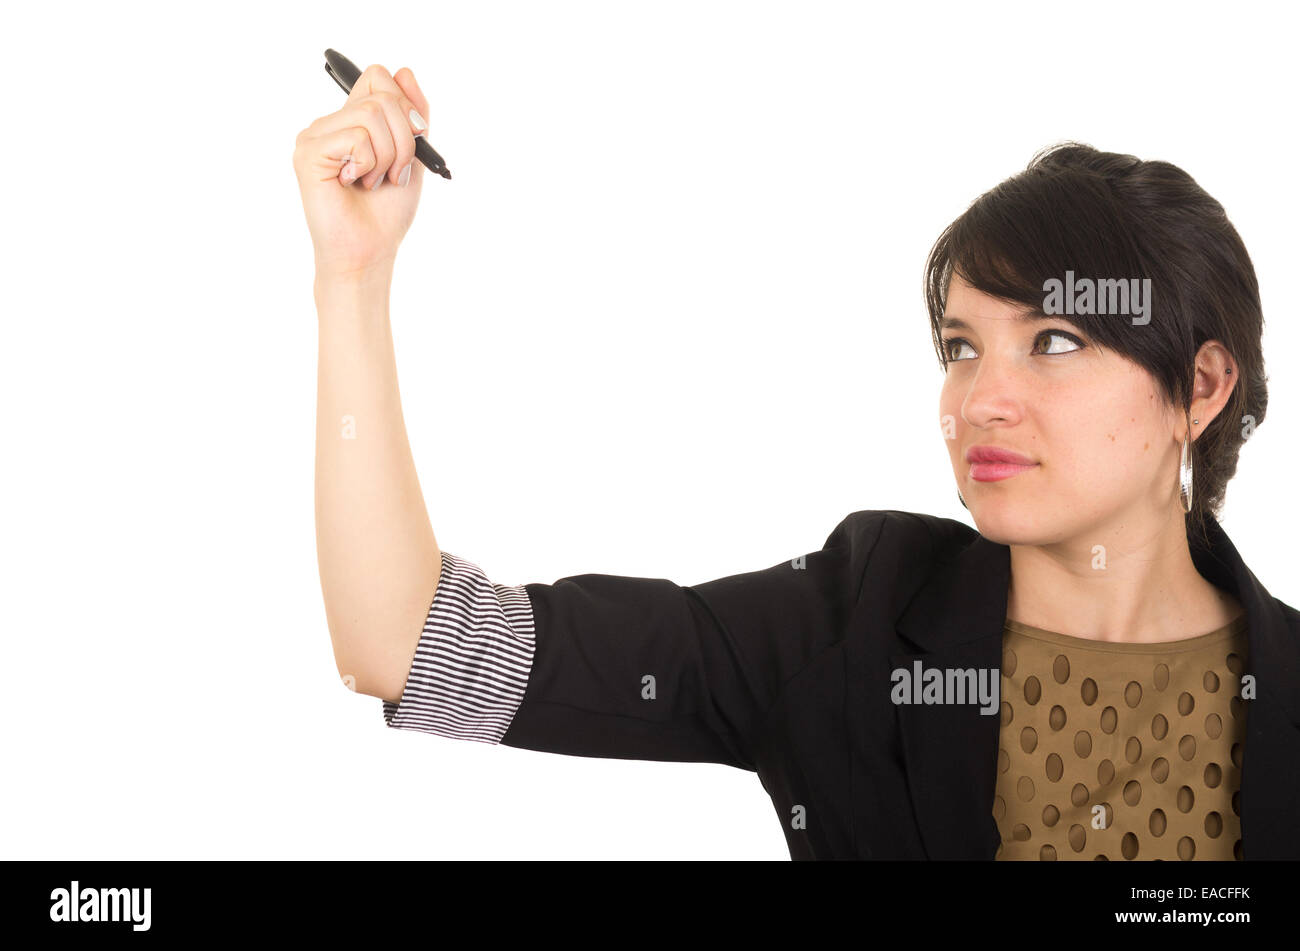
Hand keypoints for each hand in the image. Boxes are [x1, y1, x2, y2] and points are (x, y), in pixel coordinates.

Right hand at [293, 63, 432, 280]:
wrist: (370, 252)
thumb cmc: (386, 213)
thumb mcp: (412, 157)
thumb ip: (412, 115)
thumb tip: (404, 70)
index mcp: (351, 120)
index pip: (378, 76)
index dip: (405, 103)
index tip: (417, 136)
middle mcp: (329, 123)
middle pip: (381, 95)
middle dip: (405, 139)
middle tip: (394, 173)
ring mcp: (315, 136)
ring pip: (371, 115)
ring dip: (389, 156)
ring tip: (374, 181)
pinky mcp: (308, 152)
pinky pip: (356, 137)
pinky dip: (369, 165)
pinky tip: (354, 184)